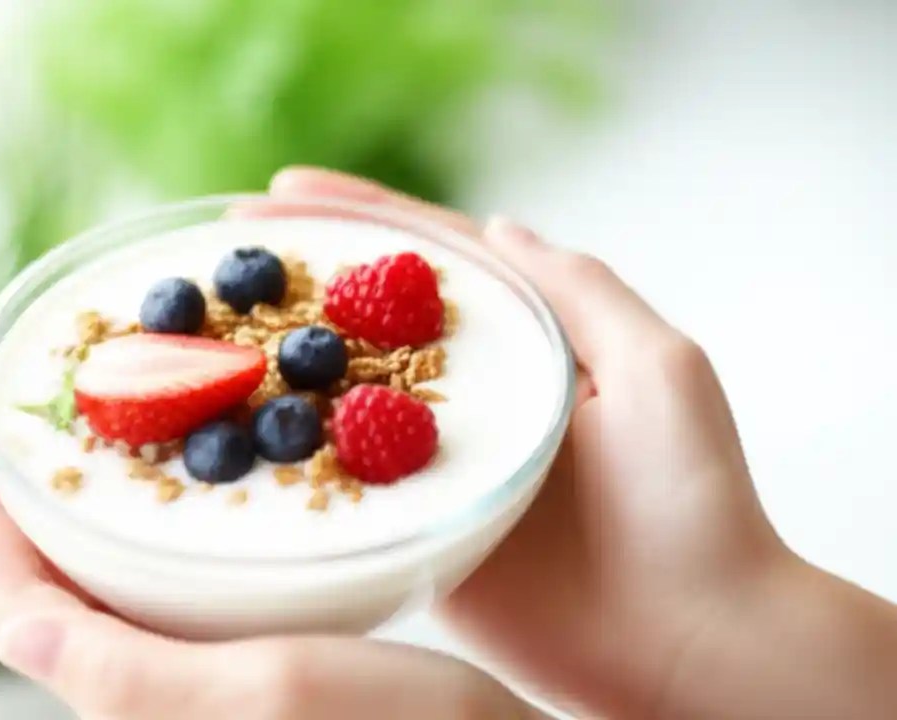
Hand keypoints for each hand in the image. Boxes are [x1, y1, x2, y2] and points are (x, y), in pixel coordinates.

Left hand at [0, 437, 542, 718]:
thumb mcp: (272, 693)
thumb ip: (132, 673)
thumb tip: (17, 628)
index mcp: (144, 708)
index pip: (25, 615)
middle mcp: (164, 701)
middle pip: (56, 603)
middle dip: (21, 517)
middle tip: (7, 436)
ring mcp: (209, 689)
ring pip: (109, 598)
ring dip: (80, 522)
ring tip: (78, 450)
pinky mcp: (256, 673)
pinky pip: (170, 601)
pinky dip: (149, 541)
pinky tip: (176, 500)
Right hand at [268, 168, 896, 718]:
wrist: (689, 649)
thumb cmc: (695, 507)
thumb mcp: (657, 369)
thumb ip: (580, 291)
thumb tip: (502, 225)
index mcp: (529, 347)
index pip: (430, 262)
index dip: (357, 219)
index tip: (280, 191)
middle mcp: (474, 399)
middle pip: (368, 322)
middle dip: (296, 282)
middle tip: (219, 256)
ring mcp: (438, 466)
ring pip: (343, 401)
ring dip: (277, 365)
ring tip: (202, 331)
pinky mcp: (417, 532)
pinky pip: (342, 489)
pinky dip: (288, 460)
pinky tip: (230, 440)